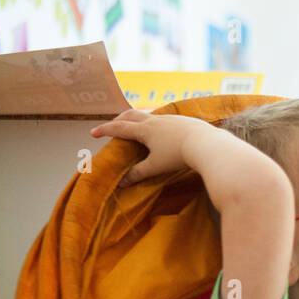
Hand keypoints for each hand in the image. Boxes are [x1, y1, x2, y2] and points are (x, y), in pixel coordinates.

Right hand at [89, 110, 207, 187]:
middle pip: (131, 115)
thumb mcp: (155, 167)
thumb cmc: (178, 156)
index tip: (93, 132)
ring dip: (137, 118)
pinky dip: (155, 122)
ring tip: (136, 126)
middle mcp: (155, 120)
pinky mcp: (183, 120)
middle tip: (112, 125)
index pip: (119, 128)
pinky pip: (164, 118)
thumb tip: (121, 183)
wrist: (206, 144)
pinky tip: (163, 130)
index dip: (105, 130)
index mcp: (145, 130)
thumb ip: (138, 173)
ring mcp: (170, 118)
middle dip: (119, 120)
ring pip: (148, 115)